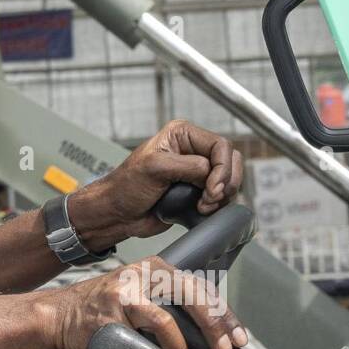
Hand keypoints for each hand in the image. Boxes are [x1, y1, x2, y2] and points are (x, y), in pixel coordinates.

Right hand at [47, 256, 247, 348]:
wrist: (58, 315)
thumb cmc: (102, 311)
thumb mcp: (141, 297)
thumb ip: (171, 309)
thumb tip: (209, 336)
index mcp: (154, 267)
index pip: (200, 287)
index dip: (223, 314)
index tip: (238, 336)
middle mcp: (141, 274)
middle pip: (191, 293)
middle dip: (214, 323)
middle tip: (227, 347)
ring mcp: (124, 292)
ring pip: (166, 319)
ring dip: (181, 345)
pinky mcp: (109, 315)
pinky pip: (141, 337)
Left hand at [67, 119, 244, 248]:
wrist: (118, 213)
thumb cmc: (126, 187)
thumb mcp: (155, 168)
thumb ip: (189, 166)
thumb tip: (213, 174)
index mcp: (182, 135)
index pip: (220, 145)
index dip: (222, 168)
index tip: (212, 189)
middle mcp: (192, 150)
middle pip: (230, 161)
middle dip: (225, 182)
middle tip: (209, 198)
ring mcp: (196, 172)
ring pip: (229, 180)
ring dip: (222, 196)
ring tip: (202, 206)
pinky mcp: (197, 192)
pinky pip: (221, 196)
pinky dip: (218, 205)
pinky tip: (201, 210)